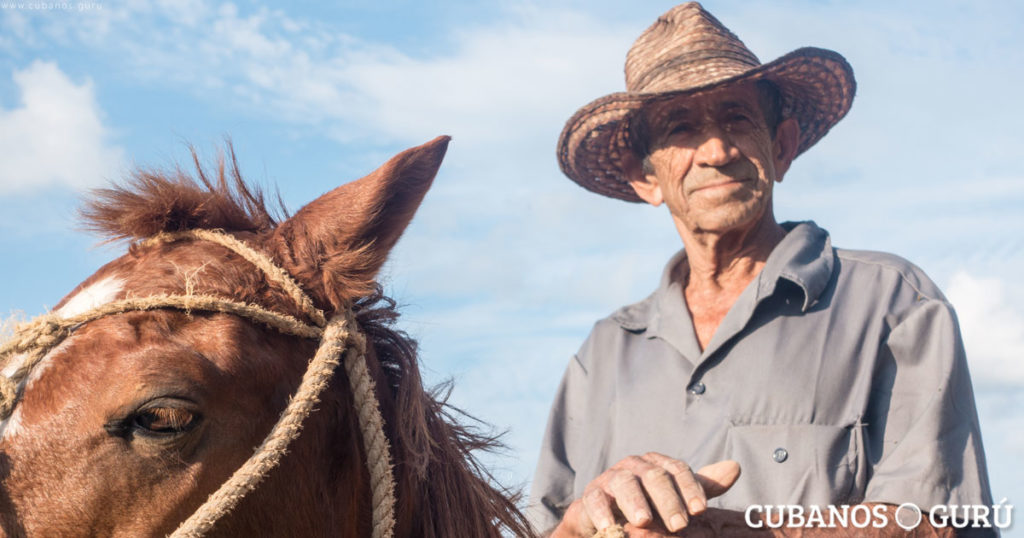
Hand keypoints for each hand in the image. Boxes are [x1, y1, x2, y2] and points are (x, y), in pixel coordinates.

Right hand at [552, 453, 740, 536]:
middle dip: (668, 501)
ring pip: (624, 483)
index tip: (701, 511)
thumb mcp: (676, 497)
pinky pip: (595, 499)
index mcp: (658, 464)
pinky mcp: (591, 494)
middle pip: (654, 476)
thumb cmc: (648, 506)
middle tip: (679, 525)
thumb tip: (735, 468)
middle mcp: (635, 466)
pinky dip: (602, 512)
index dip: (690, 488)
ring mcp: (611, 478)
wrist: (605, 517)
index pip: (678, 470)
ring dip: (635, 503)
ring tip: (644, 522)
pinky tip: (610, 526)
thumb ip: (701, 486)